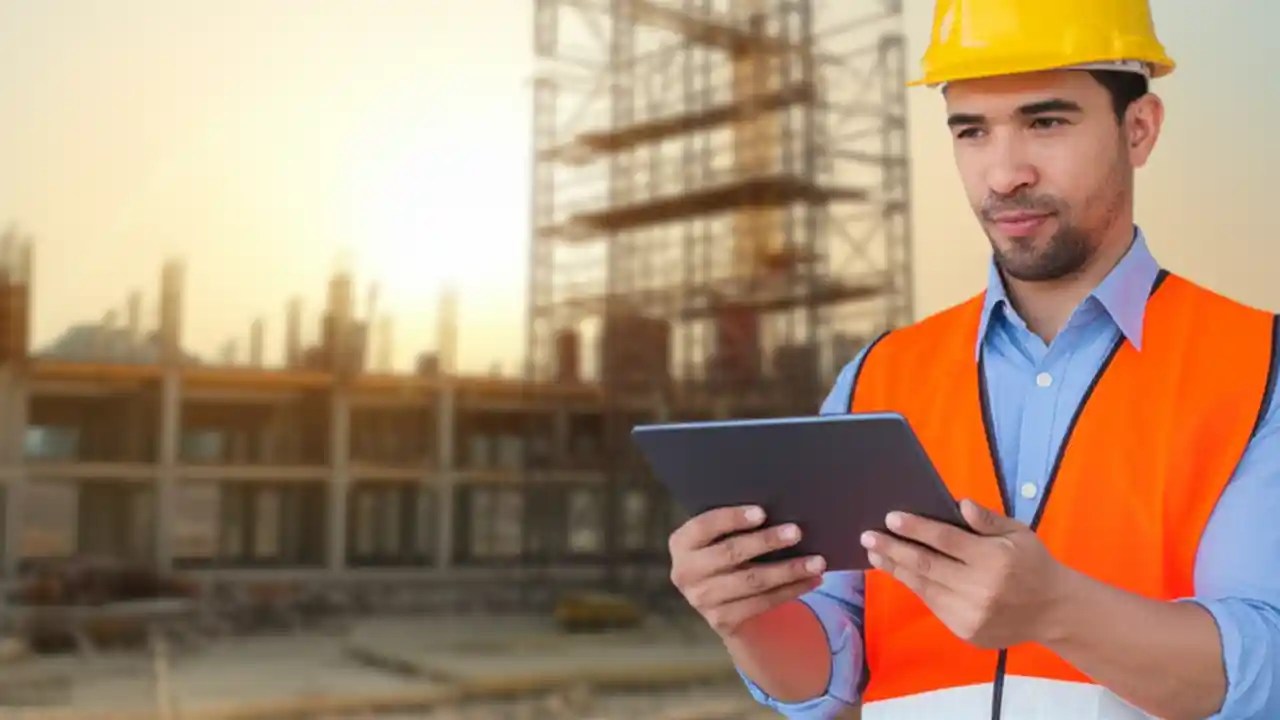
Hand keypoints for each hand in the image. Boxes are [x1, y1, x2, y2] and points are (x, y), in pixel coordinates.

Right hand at [668, 505, 826, 639]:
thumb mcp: (716, 537)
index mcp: (681, 543)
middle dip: (766, 542)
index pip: (704, 526)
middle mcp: (685, 573)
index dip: (732, 518)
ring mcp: (702, 600)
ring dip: (788, 570)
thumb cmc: (723, 552)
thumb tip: (778, 507)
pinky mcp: (721, 621)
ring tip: (817, 561)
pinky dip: (791, 590)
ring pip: (752, 581)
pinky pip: (763, 603)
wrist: (717, 599)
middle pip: (731, 554)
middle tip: (797, 532)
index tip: (763, 512)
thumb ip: (733, 525)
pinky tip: (811, 580)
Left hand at [861, 498, 1073, 648]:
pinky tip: (899, 572)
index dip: (916, 528)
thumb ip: (988, 520)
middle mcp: (980, 588)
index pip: (945, 540)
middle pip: (926, 565)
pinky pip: (932, 603)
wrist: (1053, 611)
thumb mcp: (1019, 533)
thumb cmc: (1032, 564)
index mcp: (994, 559)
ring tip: (875, 554)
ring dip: (895, 568)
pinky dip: (913, 585)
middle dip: (893, 548)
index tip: (890, 517)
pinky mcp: (965, 630)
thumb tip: (960, 503)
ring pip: (923, 586)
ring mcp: (971, 613)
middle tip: (867, 536)